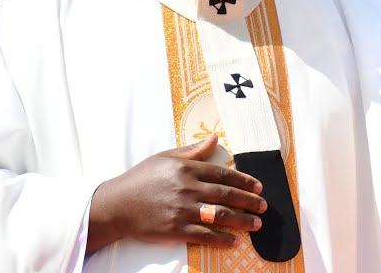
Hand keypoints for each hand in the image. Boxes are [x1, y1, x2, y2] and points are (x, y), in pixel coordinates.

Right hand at [88, 134, 265, 250]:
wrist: (117, 205)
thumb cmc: (140, 179)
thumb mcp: (165, 158)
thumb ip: (192, 151)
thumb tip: (214, 138)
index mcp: (186, 168)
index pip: (223, 174)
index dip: (244, 181)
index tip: (258, 187)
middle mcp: (187, 188)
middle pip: (226, 195)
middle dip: (249, 201)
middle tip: (264, 206)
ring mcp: (182, 209)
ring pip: (220, 215)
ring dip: (242, 220)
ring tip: (256, 224)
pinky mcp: (176, 229)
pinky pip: (205, 235)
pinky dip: (222, 239)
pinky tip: (234, 241)